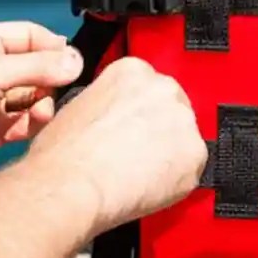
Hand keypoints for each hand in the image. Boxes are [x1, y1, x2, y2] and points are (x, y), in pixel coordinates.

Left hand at [0, 22, 83, 189]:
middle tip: (58, 91)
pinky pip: (24, 124)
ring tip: (41, 113)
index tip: (74, 63)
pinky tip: (31, 127)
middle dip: (51, 80)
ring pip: (33, 98)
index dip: (54, 48)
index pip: (31, 36)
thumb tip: (76, 61)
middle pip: (37, 69)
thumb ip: (38, 66)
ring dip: (43, 104)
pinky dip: (33, 125)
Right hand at [25, 57, 206, 235]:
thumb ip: (105, 104)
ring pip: (183, 138)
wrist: (71, 186)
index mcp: (131, 70)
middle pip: (171, 107)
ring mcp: (182, 120)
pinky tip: (148, 187)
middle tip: (135, 153)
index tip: (132, 127)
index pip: (147, 86)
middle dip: (158, 130)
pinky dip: (175, 180)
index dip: (139, 112)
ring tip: (137, 174)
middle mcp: (162, 87)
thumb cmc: (62, 155)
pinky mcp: (195, 154)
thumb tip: (110, 118)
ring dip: (168, 154)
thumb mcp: (76, 108)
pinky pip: (190, 168)